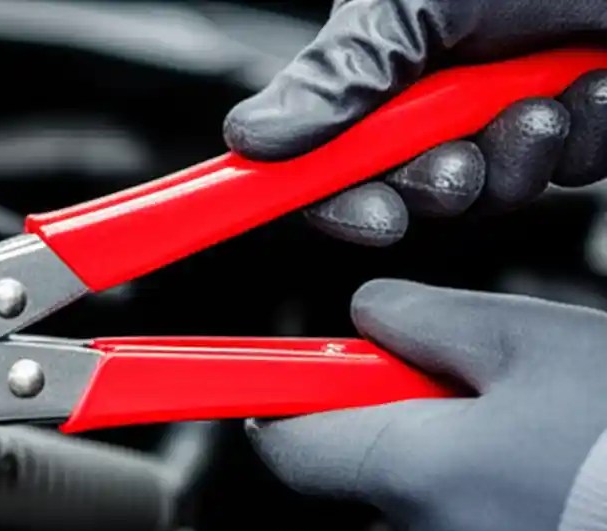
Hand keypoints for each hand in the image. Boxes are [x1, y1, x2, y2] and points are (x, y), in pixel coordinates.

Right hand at [224, 0, 606, 245]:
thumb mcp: (414, 1)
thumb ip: (337, 74)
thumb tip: (254, 134)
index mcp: (383, 62)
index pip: (323, 155)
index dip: (325, 195)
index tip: (346, 213)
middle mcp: (438, 93)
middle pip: (401, 189)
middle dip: (434, 186)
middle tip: (457, 162)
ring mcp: (506, 111)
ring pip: (489, 192)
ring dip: (517, 159)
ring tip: (545, 100)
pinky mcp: (577, 125)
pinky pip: (566, 172)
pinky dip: (583, 137)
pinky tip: (593, 87)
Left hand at [248, 280, 606, 530]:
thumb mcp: (526, 338)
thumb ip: (422, 318)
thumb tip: (368, 312)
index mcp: (411, 471)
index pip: (284, 442)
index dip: (272, 395)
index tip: (262, 366)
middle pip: (361, 449)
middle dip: (395, 397)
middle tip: (466, 360)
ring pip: (420, 475)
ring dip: (451, 429)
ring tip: (535, 403)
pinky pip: (466, 506)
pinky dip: (485, 466)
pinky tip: (552, 442)